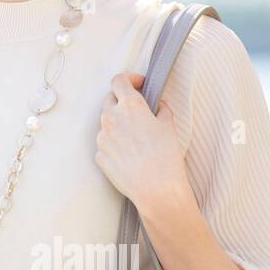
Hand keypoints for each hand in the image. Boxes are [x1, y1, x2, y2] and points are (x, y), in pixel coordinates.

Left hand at [94, 72, 190, 218]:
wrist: (156, 190)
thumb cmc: (166, 157)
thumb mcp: (170, 127)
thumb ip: (161, 110)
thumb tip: (158, 106)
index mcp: (129, 106)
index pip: (119, 80)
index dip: (129, 79)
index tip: (138, 84)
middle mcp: (111, 118)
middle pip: (110, 100)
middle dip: (122, 102)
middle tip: (138, 111)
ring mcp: (102, 137)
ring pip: (107, 123)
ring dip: (119, 124)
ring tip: (137, 139)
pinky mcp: (99, 154)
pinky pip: (105, 143)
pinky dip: (115, 144)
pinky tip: (130, 155)